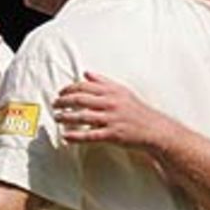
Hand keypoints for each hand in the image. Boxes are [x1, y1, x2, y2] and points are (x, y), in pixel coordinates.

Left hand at [53, 72, 168, 149]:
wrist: (154, 129)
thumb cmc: (136, 110)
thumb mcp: (122, 91)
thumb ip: (102, 81)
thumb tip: (86, 73)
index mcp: (112, 91)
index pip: (84, 86)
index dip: (68, 89)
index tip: (59, 93)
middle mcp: (111, 103)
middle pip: (80, 100)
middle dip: (63, 102)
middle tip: (54, 105)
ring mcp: (111, 119)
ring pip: (82, 117)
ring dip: (65, 117)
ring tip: (56, 118)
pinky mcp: (112, 135)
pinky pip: (89, 135)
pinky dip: (75, 136)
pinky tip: (65, 137)